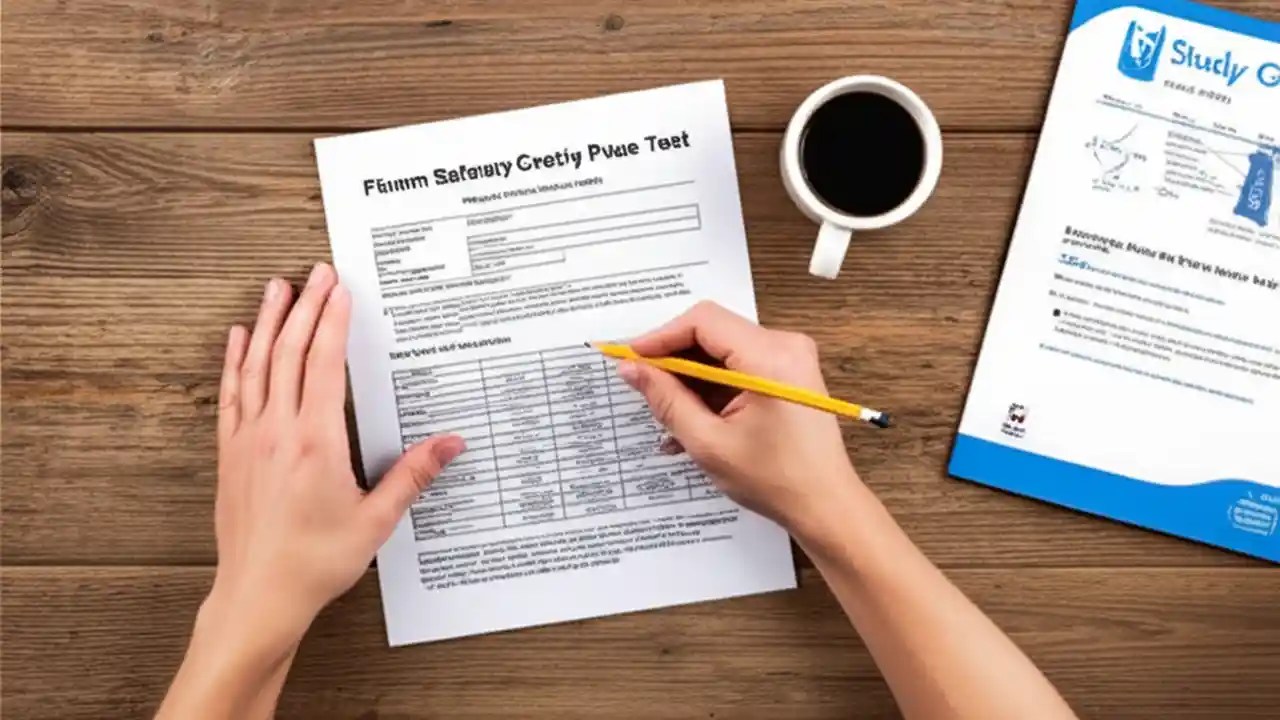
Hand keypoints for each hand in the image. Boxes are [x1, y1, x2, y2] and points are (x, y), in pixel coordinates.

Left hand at [207, 262, 464, 648]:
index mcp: (315, 443)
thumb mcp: (376, 521)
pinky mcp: (231, 455)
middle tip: (316, 273)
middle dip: (304, 307)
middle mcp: (276, 433)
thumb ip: (412, 475)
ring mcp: (248, 441)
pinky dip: (235, 362)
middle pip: (289, 353)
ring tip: (276, 288)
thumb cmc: (316, 563)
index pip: (324, 364)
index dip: (332, 321)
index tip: (341, 289)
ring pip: (256, 365)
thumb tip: (450, 444)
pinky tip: (238, 340)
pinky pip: (231, 395)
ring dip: (267, 323)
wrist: (258, 596)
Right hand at [618, 301, 861, 542]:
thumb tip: (633, 369)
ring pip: (722, 350)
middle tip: (642, 384)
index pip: (703, 321)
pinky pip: (739, 366)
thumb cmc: (777, 481)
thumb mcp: (709, 442)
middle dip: (673, 358)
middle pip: (712, 332)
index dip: (660, 336)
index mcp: (770, 359)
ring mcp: (790, 358)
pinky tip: (691, 419)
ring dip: (690, 378)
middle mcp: (786, 347)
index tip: (631, 357)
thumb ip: (666, 400)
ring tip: (666, 414)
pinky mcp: (789, 373)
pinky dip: (712, 387)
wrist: (825, 504)